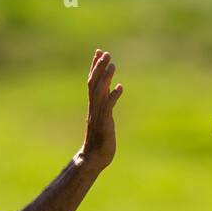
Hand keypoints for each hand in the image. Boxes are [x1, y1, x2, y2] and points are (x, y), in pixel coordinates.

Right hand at [81, 48, 122, 170]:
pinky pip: (107, 107)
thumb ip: (107, 101)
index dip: (95, 66)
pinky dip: (113, 96)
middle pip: (93, 83)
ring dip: (105, 78)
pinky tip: (120, 87)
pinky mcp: (104, 123)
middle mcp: (94, 107)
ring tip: (112, 64)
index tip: (98, 52)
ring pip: (99, 93)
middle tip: (105, 52)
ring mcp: (98, 115)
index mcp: (93, 105)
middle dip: (99, 67)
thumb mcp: (105, 116)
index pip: (92, 81)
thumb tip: (114, 87)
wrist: (93, 158)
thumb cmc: (100, 139)